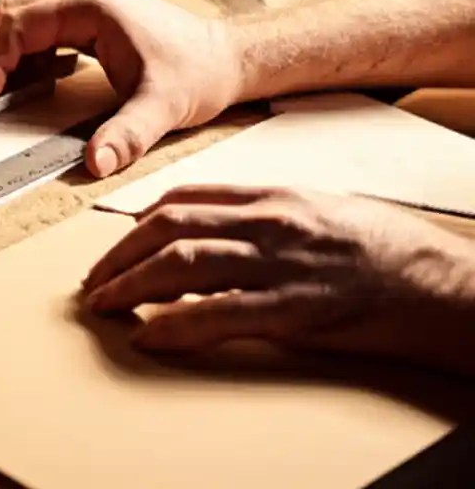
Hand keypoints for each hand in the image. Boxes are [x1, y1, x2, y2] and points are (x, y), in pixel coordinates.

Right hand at [0, 0, 241, 177]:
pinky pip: (40, 22)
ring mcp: (88, 3)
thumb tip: (95, 164)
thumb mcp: (163, 108)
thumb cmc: (200, 73)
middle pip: (12, 8)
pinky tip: (9, 71)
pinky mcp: (92, 16)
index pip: (21, 24)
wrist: (230, 58)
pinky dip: (16, 43)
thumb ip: (127, 135)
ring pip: (22, 10)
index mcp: (92, 7)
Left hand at [81, 184, 474, 375]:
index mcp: (274, 196)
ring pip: (181, 264)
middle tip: (93, 280)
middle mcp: (268, 222)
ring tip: (104, 305)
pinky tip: (149, 337)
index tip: (117, 243)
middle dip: (120, 252)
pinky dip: (173, 326)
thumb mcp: (320, 211)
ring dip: (130, 285)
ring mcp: (278, 264)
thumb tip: (217, 233)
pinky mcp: (291, 309)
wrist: (440, 285)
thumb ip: (267, 216)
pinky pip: (216, 315)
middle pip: (169, 226)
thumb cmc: (386, 250)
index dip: (139, 221)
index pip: (186, 197)